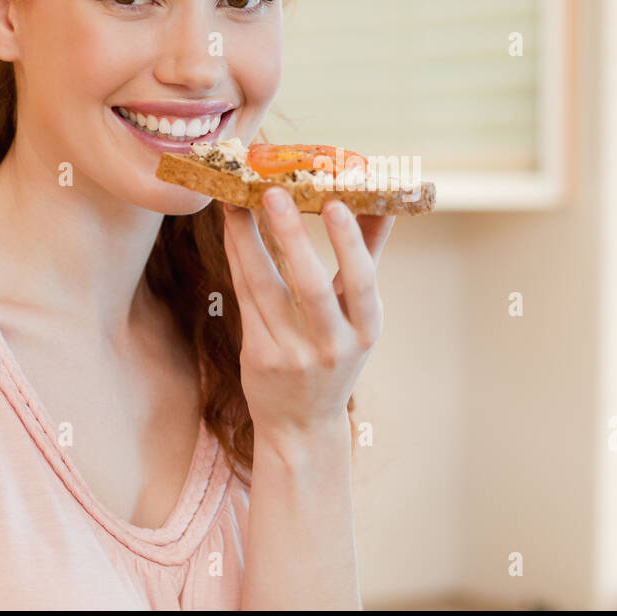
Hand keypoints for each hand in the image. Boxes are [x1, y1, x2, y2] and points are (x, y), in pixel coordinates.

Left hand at [221, 187, 394, 439]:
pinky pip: (245, 299)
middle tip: (273, 192)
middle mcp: (332, 344)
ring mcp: (293, 354)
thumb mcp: (360, 315)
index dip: (350, 242)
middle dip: (292, 236)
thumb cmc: (335, 353)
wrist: (303, 423)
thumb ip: (368, 256)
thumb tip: (384, 201)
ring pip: (265, 288)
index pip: (362, 282)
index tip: (336, 202)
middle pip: (311, 286)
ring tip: (236, 203)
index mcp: (366, 329)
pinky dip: (237, 260)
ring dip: (248, 241)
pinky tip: (231, 231)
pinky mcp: (260, 358)